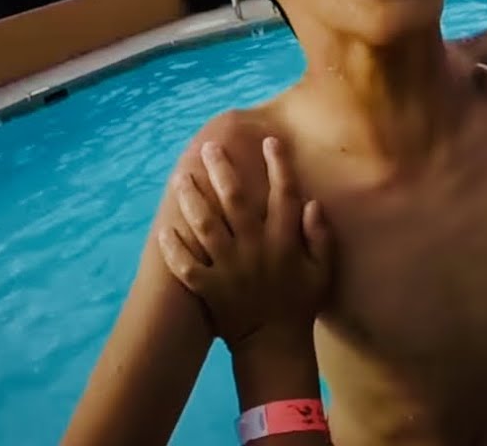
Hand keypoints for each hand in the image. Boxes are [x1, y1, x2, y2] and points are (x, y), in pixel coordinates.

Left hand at [158, 137, 331, 352]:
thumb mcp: (322, 271)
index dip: (278, 166)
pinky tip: (164, 229)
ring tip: (181, 177)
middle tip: (209, 148)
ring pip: (204, 225)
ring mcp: (228, 267)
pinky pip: (186, 265)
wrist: (274, 344)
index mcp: (283, 241)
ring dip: (191, 199)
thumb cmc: (299, 305)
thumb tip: (313, 203)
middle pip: (234, 201)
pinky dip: (174, 248)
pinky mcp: (208, 287)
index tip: (269, 141)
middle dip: (221, 170)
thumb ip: (321, 237)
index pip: (283, 194)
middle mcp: (253, 248)